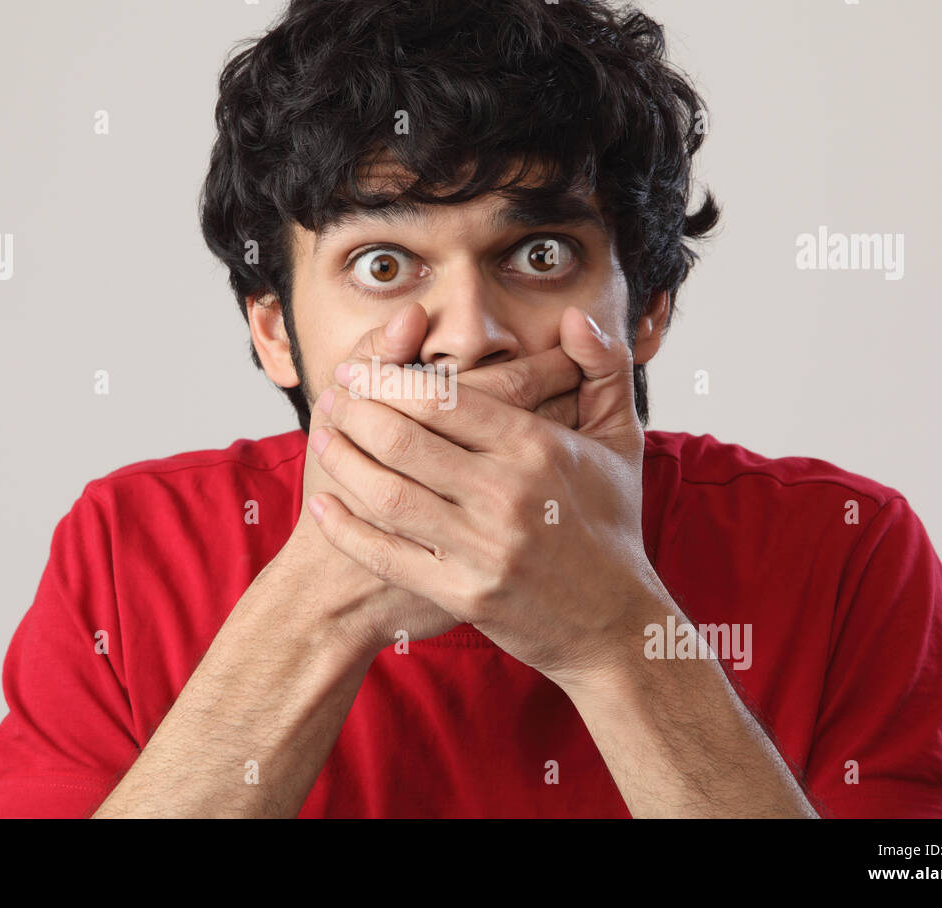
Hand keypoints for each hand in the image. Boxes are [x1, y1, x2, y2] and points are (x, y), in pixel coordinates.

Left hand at [293, 302, 586, 654]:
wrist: (614, 624)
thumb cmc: (611, 523)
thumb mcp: (620, 441)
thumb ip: (604, 369)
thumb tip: (572, 317)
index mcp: (538, 448)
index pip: (443, 399)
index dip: (386, 379)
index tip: (356, 370)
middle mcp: (507, 495)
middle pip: (403, 440)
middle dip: (354, 412)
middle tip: (330, 398)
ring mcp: (483, 548)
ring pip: (388, 494)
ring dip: (343, 461)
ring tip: (321, 439)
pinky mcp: (463, 594)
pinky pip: (387, 555)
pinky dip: (347, 529)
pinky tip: (325, 506)